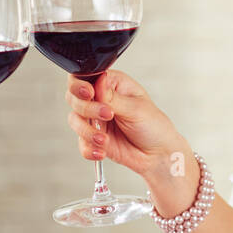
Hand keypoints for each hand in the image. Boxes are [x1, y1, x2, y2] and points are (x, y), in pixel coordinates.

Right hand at [65, 70, 180, 177]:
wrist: (158, 155)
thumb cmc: (154, 126)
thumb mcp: (136, 108)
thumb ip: (113, 97)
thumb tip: (99, 80)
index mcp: (112, 85)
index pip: (85, 78)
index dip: (81, 85)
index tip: (89, 93)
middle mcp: (100, 100)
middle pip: (75, 98)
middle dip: (87, 108)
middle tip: (107, 115)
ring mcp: (95, 120)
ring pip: (75, 121)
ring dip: (87, 131)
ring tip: (104, 139)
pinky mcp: (92, 138)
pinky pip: (81, 143)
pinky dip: (89, 148)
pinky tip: (102, 150)